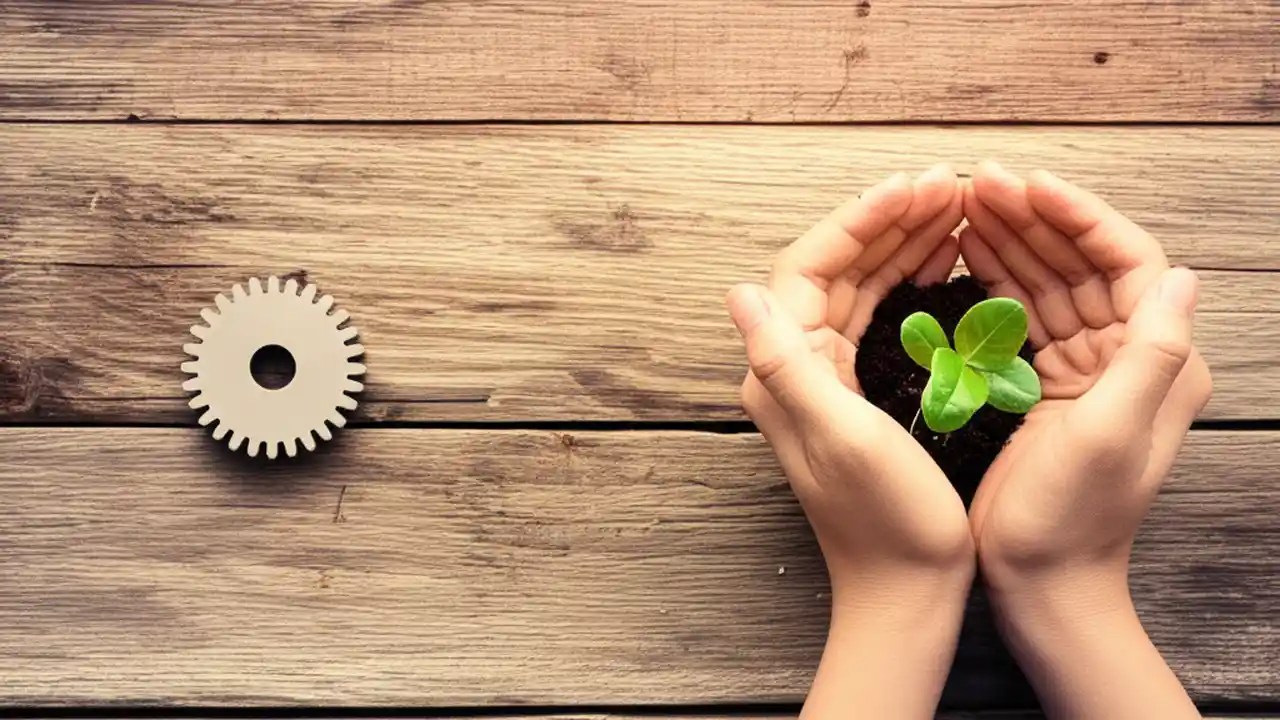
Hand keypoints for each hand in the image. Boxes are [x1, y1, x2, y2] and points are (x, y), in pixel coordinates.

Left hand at [727, 166, 971, 718]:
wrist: (906, 590)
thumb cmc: (886, 522)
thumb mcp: (840, 436)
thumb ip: (785, 363)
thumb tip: (736, 291)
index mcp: (784, 370)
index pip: (811, 267)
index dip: (860, 221)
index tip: (915, 188)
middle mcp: (793, 367)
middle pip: (833, 268)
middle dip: (886, 221)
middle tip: (946, 186)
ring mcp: (822, 378)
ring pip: (856, 286)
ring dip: (899, 242)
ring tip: (952, 208)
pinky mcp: (853, 392)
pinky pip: (874, 315)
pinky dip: (906, 280)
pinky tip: (942, 260)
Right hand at [961, 162, 1210, 718]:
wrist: (1041, 582)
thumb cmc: (1073, 517)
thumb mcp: (1113, 435)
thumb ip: (1152, 355)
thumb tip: (1184, 275)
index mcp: (1157, 363)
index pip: (1128, 262)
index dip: (1079, 215)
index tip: (1026, 185)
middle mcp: (1128, 357)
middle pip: (1083, 263)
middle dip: (1033, 217)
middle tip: (977, 181)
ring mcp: (1086, 369)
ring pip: (1049, 282)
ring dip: (1010, 239)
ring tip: (962, 203)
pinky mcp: (1047, 384)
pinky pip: (1023, 315)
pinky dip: (995, 280)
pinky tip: (963, 253)